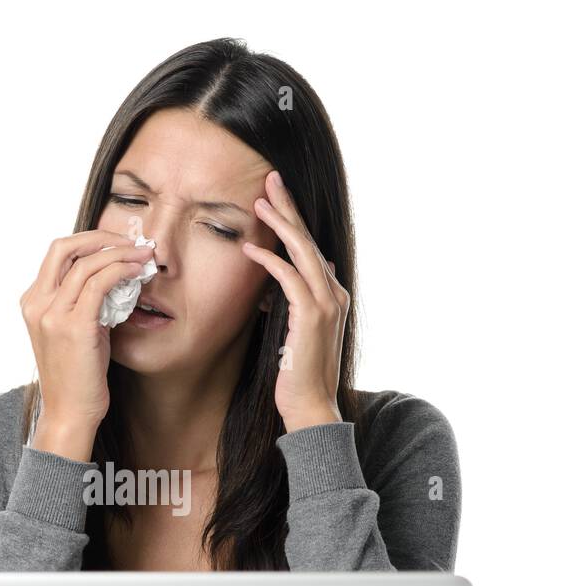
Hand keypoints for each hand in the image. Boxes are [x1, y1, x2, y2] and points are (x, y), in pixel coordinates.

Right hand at [19, 230, 154, 459]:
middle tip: (131, 243)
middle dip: (102, 238)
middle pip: (64, 247)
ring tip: (143, 256)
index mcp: (32, 303)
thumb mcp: (76, 332)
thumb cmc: (77, 378)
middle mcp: (36, 304)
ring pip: (86, 262)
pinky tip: (138, 273)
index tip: (118, 246)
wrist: (70, 413)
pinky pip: (99, 282)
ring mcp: (51, 314)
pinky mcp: (73, 326)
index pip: (57, 254)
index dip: (90, 242)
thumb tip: (115, 277)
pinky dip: (121, 270)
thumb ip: (84, 303)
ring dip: (120, 253)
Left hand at [242, 170, 349, 432]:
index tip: (274, 199)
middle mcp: (334, 293)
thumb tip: (286, 282)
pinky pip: (290, 278)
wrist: (311, 406)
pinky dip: (270, 262)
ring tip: (260, 201)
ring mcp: (326, 303)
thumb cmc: (297, 375)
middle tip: (271, 179)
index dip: (292, 222)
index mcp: (332, 295)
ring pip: (303, 251)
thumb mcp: (295, 333)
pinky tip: (251, 251)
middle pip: (309, 240)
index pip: (310, 249)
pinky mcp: (312, 315)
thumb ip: (293, 305)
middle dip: (289, 207)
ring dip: (280, 224)